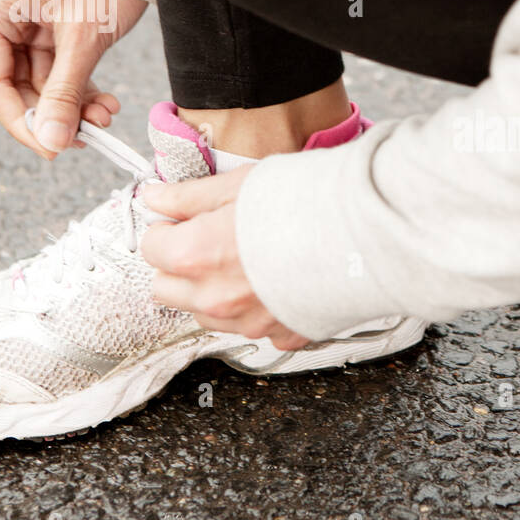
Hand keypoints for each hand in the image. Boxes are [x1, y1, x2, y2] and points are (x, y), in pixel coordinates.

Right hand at [0, 0, 147, 157]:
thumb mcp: (83, 40)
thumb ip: (65, 93)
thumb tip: (52, 142)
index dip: (20, 121)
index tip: (51, 148)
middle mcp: (5, 18)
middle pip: (19, 87)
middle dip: (55, 115)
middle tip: (89, 137)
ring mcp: (30, 24)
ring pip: (45, 84)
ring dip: (74, 106)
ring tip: (106, 118)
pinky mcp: (56, 30)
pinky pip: (62, 72)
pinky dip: (82, 91)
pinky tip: (106, 104)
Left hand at [139, 164, 313, 350]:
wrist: (369, 230)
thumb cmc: (308, 200)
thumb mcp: (240, 183)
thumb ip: (189, 196)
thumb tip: (154, 197)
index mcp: (197, 256)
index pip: (151, 248)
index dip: (168, 228)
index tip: (186, 218)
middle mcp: (217, 298)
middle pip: (165, 290)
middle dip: (179, 265)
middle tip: (210, 239)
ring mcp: (250, 323)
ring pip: (204, 314)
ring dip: (212, 291)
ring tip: (248, 259)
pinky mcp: (283, 335)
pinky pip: (251, 328)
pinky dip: (255, 309)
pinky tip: (277, 280)